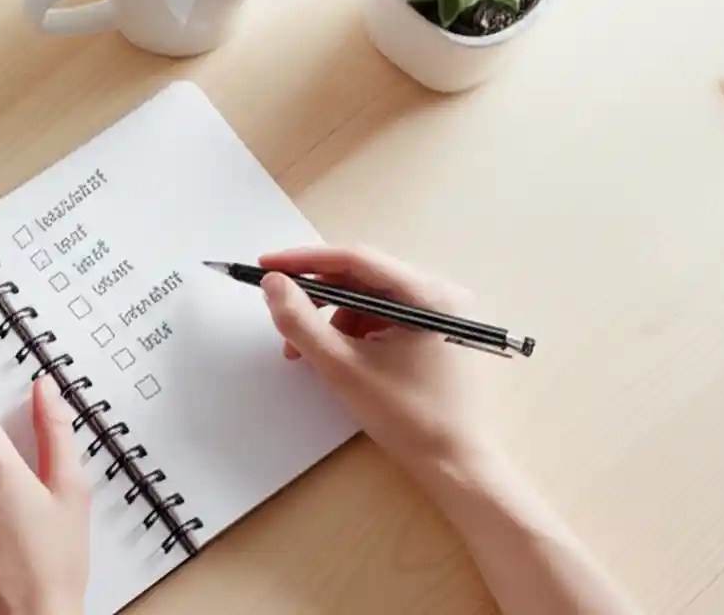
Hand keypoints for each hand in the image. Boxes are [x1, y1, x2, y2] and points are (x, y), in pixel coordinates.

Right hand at [259, 245, 493, 479]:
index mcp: (428, 294)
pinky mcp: (434, 331)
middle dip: (317, 297)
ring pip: (369, 298)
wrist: (457, 465)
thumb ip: (301, 322)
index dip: (305, 260)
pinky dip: (353, 331)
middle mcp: (439, 293)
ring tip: (310, 352)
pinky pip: (383, 316)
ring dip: (332, 318)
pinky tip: (339, 356)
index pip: (356, 258)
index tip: (266, 265)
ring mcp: (439, 313)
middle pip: (362, 276)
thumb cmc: (410, 418)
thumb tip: (274, 284)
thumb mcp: (343, 368)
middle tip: (283, 315)